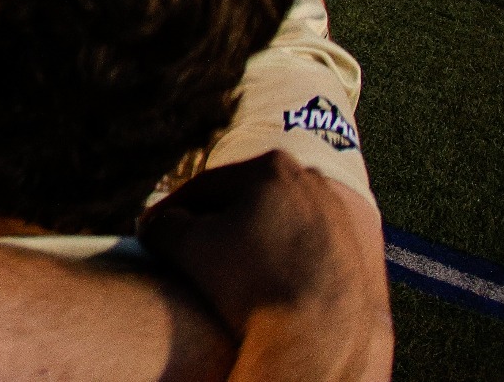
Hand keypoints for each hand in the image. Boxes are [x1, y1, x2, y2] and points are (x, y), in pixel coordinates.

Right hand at [141, 151, 391, 381]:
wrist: (321, 338)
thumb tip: (157, 224)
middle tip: (182, 249)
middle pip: (241, 202)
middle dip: (210, 225)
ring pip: (271, 225)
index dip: (170, 211)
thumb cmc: (252, 284)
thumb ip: (160, 223)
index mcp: (273, 166)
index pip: (204, 187)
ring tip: (218, 271)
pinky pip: (298, 249)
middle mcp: (313, 181)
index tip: (151, 231)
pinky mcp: (352, 252)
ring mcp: (338, 217)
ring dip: (242, 243)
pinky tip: (256, 283)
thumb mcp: (184, 245)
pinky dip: (273, 261)